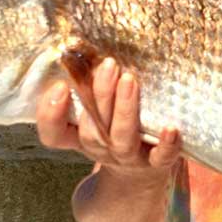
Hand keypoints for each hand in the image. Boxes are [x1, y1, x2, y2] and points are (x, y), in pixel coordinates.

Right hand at [35, 57, 181, 174]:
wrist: (142, 174)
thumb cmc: (115, 129)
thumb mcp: (96, 112)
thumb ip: (89, 88)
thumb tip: (87, 47)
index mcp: (80, 136)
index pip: (54, 134)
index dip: (50, 115)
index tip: (60, 87)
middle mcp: (101, 148)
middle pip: (92, 128)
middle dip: (100, 96)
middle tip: (108, 65)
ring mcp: (128, 157)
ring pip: (122, 138)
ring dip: (125, 109)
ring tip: (129, 80)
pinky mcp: (157, 163)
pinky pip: (161, 157)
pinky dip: (166, 144)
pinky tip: (170, 128)